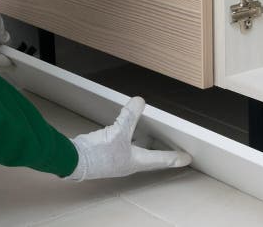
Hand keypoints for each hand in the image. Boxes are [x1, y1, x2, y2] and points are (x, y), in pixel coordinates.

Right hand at [66, 97, 191, 180]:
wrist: (75, 160)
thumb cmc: (98, 154)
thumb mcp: (117, 132)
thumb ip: (129, 116)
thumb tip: (140, 101)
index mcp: (136, 161)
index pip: (162, 159)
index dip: (175, 157)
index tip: (187, 158)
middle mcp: (129, 163)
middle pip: (151, 157)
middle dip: (161, 149)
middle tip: (172, 143)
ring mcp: (118, 160)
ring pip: (137, 151)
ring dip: (145, 143)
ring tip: (151, 132)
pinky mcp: (108, 155)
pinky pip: (125, 146)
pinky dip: (130, 138)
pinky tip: (126, 131)